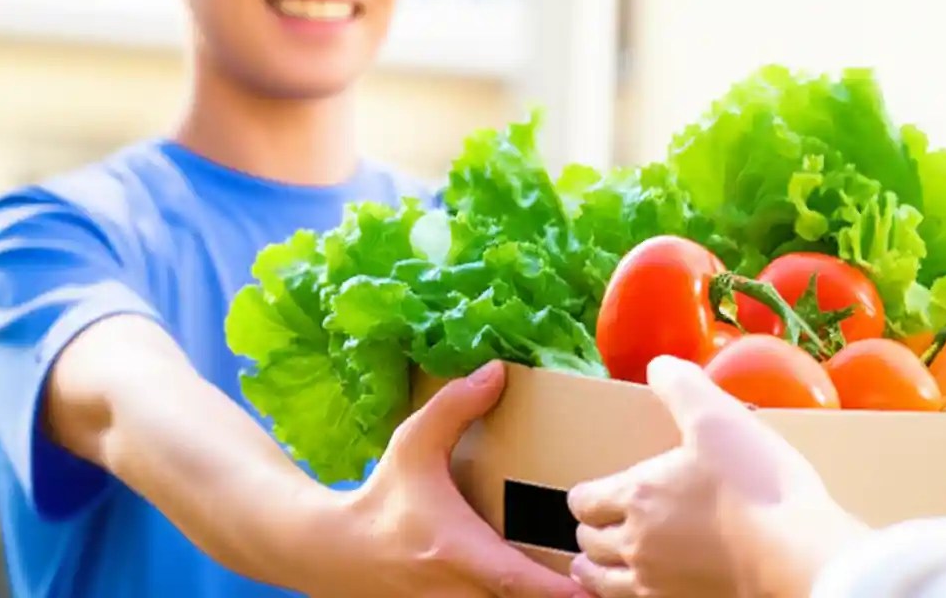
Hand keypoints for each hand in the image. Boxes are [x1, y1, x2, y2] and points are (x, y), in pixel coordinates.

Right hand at [303, 361, 589, 597]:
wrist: (339, 550)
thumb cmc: (385, 495)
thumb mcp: (413, 443)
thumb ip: (454, 406)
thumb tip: (497, 371)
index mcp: (456, 549)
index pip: (514, 578)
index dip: (555, 589)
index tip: (592, 587)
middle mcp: (458, 589)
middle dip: (563, 597)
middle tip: (606, 576)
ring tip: (589, 583)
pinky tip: (553, 587)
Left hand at [566, 356, 866, 597]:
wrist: (797, 555)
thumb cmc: (757, 485)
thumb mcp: (718, 416)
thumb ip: (682, 385)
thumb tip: (658, 366)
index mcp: (636, 496)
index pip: (583, 500)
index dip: (585, 494)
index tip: (592, 492)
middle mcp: (636, 544)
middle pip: (588, 543)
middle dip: (590, 529)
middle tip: (599, 523)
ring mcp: (657, 585)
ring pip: (601, 582)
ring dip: (594, 569)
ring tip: (595, 564)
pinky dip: (623, 595)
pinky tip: (640, 589)